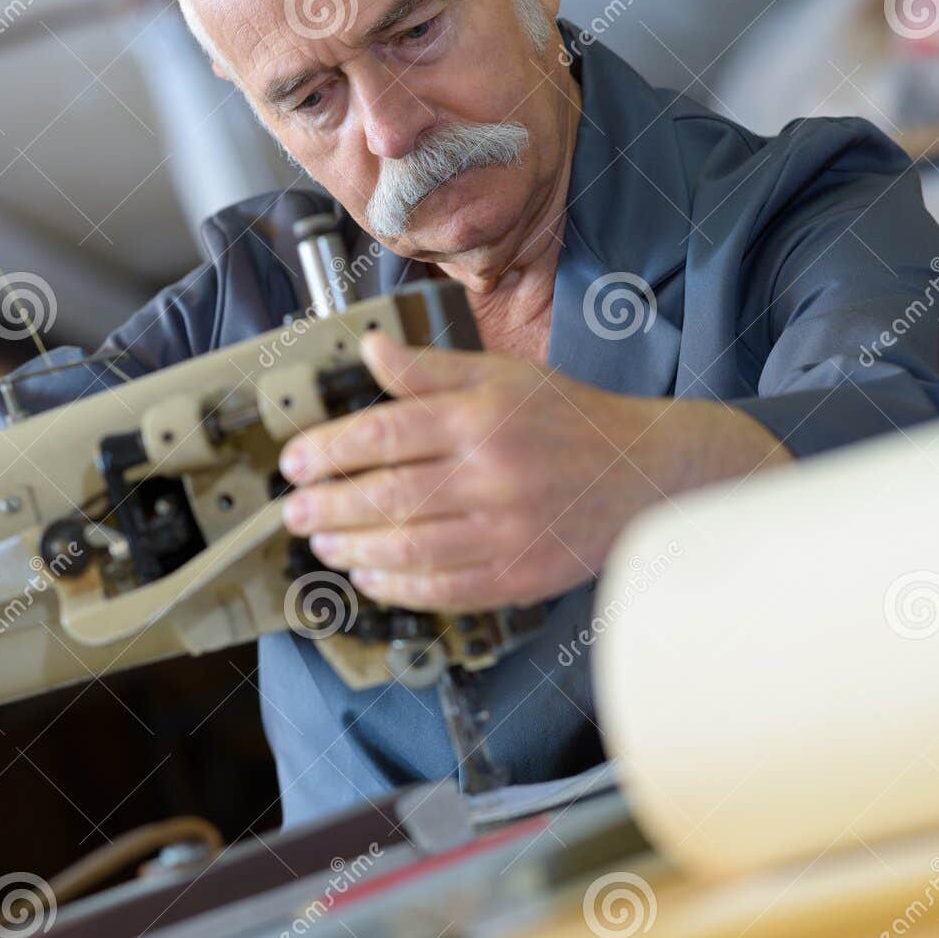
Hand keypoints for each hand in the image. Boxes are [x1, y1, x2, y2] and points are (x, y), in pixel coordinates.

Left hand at [278, 332, 788, 611]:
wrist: (643, 472)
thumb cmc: (568, 419)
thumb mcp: (501, 375)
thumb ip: (431, 369)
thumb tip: (370, 348)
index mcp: (482, 418)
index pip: (385, 432)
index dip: (329, 450)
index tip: (296, 461)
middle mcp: (492, 474)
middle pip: (388, 496)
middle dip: (328, 507)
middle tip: (294, 512)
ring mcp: (507, 531)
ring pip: (409, 547)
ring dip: (353, 550)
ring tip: (323, 544)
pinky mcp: (520, 576)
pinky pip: (444, 589)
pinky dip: (398, 587)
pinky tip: (369, 577)